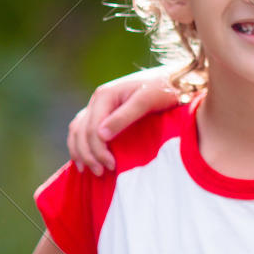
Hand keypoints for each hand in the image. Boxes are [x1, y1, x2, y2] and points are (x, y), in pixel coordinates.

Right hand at [67, 67, 181, 174]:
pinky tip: (85, 158)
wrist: (175, 79)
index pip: (91, 129)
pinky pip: (84, 128)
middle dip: (88, 154)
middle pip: (81, 131)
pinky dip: (81, 144)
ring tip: (88, 171)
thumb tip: (100, 136)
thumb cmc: (163, 89)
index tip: (112, 166)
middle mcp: (98, 99)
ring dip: (80, 151)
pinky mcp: (106, 111)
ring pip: (78, 130)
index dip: (98, 150)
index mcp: (104, 95)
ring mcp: (100, 105)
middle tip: (100, 174)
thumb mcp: (146, 101)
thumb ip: (124, 117)